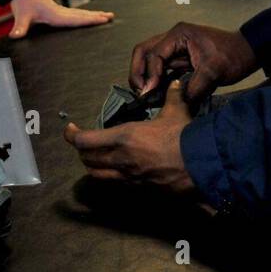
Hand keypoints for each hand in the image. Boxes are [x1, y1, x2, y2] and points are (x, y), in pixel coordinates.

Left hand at [9, 0, 112, 37]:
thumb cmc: (23, 1)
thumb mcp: (21, 16)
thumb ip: (19, 28)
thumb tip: (14, 36)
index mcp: (55, 15)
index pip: (76, 19)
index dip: (90, 20)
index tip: (103, 20)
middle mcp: (60, 12)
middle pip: (82, 15)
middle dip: (97, 16)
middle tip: (111, 17)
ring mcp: (60, 11)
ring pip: (80, 14)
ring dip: (93, 15)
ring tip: (107, 15)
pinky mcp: (57, 11)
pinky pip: (75, 14)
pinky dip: (84, 15)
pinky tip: (88, 17)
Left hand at [63, 80, 194, 192]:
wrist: (201, 167)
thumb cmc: (185, 138)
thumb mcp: (177, 112)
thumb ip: (173, 96)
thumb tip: (176, 83)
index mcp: (123, 137)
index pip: (84, 140)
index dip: (71, 135)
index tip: (69, 128)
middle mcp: (120, 159)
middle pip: (86, 158)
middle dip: (81, 149)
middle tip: (82, 140)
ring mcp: (128, 177)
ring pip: (97, 174)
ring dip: (91, 164)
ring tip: (94, 156)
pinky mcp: (138, 188)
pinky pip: (114, 183)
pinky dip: (108, 175)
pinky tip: (116, 168)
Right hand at [129, 22, 256, 101]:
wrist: (248, 51)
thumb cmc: (233, 56)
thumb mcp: (213, 73)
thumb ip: (193, 88)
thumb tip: (177, 103)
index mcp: (179, 35)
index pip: (154, 54)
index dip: (150, 75)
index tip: (150, 92)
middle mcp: (173, 38)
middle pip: (143, 51)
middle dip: (138, 72)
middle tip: (140, 91)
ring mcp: (175, 47)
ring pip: (149, 58)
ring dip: (145, 76)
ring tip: (146, 94)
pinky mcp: (180, 57)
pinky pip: (161, 66)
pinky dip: (156, 78)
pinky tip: (157, 92)